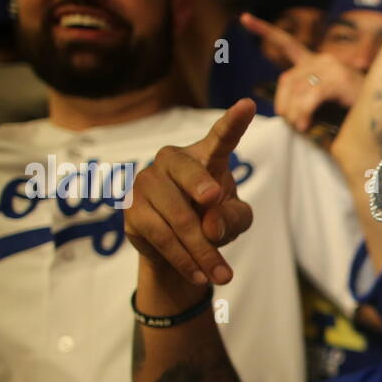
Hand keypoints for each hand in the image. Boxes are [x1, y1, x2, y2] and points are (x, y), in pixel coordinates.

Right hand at [124, 100, 256, 285]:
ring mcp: (148, 182)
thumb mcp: (235, 220)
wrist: (178, 248)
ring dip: (203, 251)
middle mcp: (172, 161)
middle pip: (189, 171)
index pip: (221, 137)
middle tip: (214, 200)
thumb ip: (232, 218)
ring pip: (179, 217)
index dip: (234, 122)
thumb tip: (209, 226)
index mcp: (205, 156)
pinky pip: (161, 236)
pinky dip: (184, 259)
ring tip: (223, 276)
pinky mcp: (133, 209)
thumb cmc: (213, 221)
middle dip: (202, 187)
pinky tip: (200, 275)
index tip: (248, 105)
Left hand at [241, 13, 363, 131]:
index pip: (287, 43)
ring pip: (297, 90)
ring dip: (294, 113)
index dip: (265, 31)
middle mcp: (323, 59)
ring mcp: (331, 67)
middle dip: (283, 104)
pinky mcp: (338, 79)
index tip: (244, 18)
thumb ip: (305, 100)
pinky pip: (311, 97)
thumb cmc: (355, 114)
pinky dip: (305, 113)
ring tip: (301, 128)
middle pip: (286, 80)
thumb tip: (286, 112)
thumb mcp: (325, 104)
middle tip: (290, 123)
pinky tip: (306, 126)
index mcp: (318, 62)